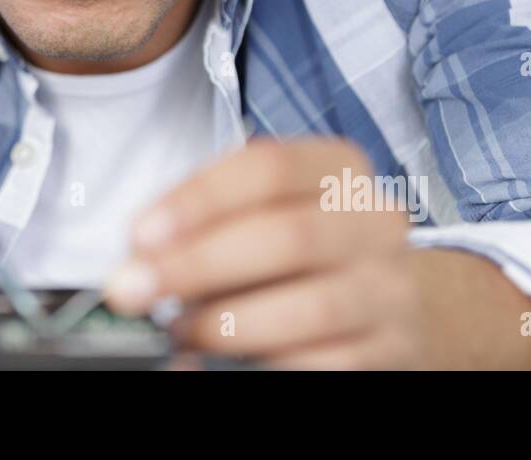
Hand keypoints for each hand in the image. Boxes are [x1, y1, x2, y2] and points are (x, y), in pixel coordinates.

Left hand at [104, 138, 426, 368]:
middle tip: (135, 289)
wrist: (382, 296)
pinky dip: (267, 363)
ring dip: (227, 324)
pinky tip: (225, 360)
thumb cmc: (302, 247)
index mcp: (336, 168)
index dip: (198, 200)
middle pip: (287, 235)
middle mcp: (373, 221)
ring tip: (178, 329)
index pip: (268, 168)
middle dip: (197, 265)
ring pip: (312, 307)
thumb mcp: (261, 210)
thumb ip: (208, 220)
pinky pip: (329, 363)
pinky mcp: (394, 346)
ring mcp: (389, 286)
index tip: (140, 235)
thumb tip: (140, 258)